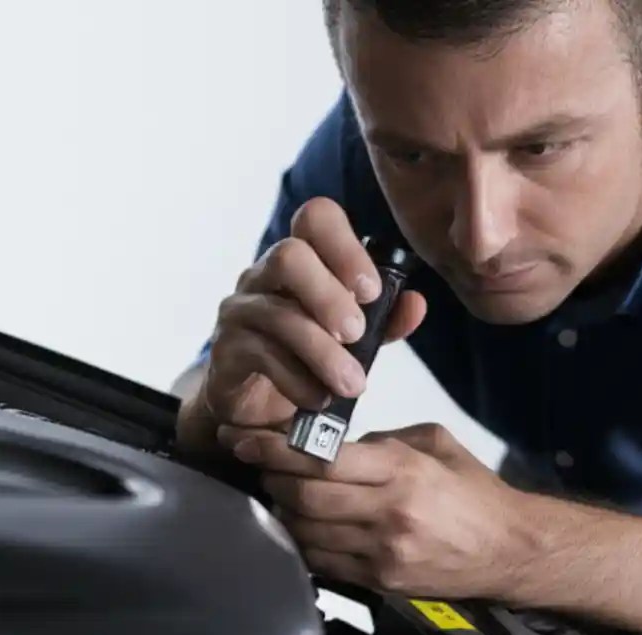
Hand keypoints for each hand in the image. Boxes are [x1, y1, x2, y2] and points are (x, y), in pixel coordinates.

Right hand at [176, 197, 426, 453]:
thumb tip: (416, 304)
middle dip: (329, 295)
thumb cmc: (305, 359)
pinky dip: (298, 381)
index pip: (315, 218)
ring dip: (322, 352)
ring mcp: (240, 310)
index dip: (346, 246)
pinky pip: (262, 356)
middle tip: (357, 333)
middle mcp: (263, 275)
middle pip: (289, 255)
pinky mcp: (225, 349)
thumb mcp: (352, 340)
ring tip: (352, 384)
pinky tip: (320, 398)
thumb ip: (384, 320)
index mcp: (299, 260)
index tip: (371, 290)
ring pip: (279, 314)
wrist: (256, 409)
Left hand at [218, 422, 531, 599]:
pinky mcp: (381, 580)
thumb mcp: (433, 444)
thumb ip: (382, 441)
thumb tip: (334, 444)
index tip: (245, 439)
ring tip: (277, 493)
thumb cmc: (473, 492)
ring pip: (306, 530)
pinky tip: (299, 526)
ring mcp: (383, 551)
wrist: (511, 549)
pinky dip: (302, 542)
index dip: (275, 448)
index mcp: (401, 469)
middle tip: (256, 463)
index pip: (321, 458)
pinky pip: (322, 561)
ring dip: (282, 510)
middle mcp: (389, 511)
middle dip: (271, 477)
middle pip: (305, 495)